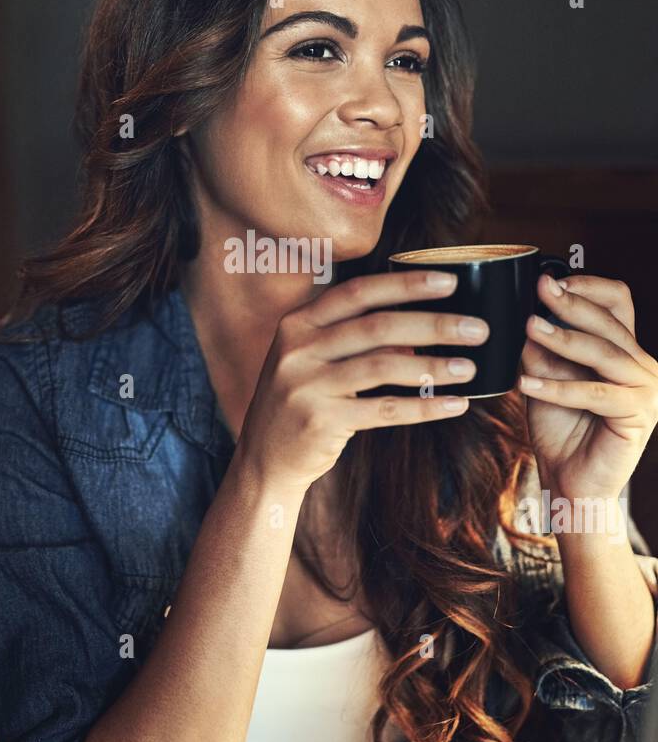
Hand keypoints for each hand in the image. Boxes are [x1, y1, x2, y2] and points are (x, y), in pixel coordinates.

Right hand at [236, 270, 487, 495]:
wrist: (263, 458)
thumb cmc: (300, 402)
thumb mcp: (316, 361)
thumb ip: (358, 341)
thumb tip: (422, 327)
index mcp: (298, 324)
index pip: (358, 292)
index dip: (405, 284)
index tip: (450, 282)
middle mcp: (298, 349)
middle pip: (378, 327)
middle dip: (434, 324)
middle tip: (477, 328)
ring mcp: (306, 385)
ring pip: (384, 366)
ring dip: (434, 366)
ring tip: (471, 367)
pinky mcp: (321, 421)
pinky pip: (385, 410)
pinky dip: (424, 406)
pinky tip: (454, 404)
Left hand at [517, 273, 657, 500]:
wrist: (570, 483)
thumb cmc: (561, 431)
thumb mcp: (544, 379)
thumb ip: (542, 351)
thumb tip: (529, 319)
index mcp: (624, 351)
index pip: (617, 303)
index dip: (588, 286)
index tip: (551, 279)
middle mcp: (643, 366)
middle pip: (610, 323)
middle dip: (572, 303)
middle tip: (541, 289)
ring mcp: (646, 390)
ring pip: (604, 354)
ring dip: (563, 339)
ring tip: (529, 328)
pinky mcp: (637, 415)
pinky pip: (594, 393)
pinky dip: (558, 388)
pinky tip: (527, 384)